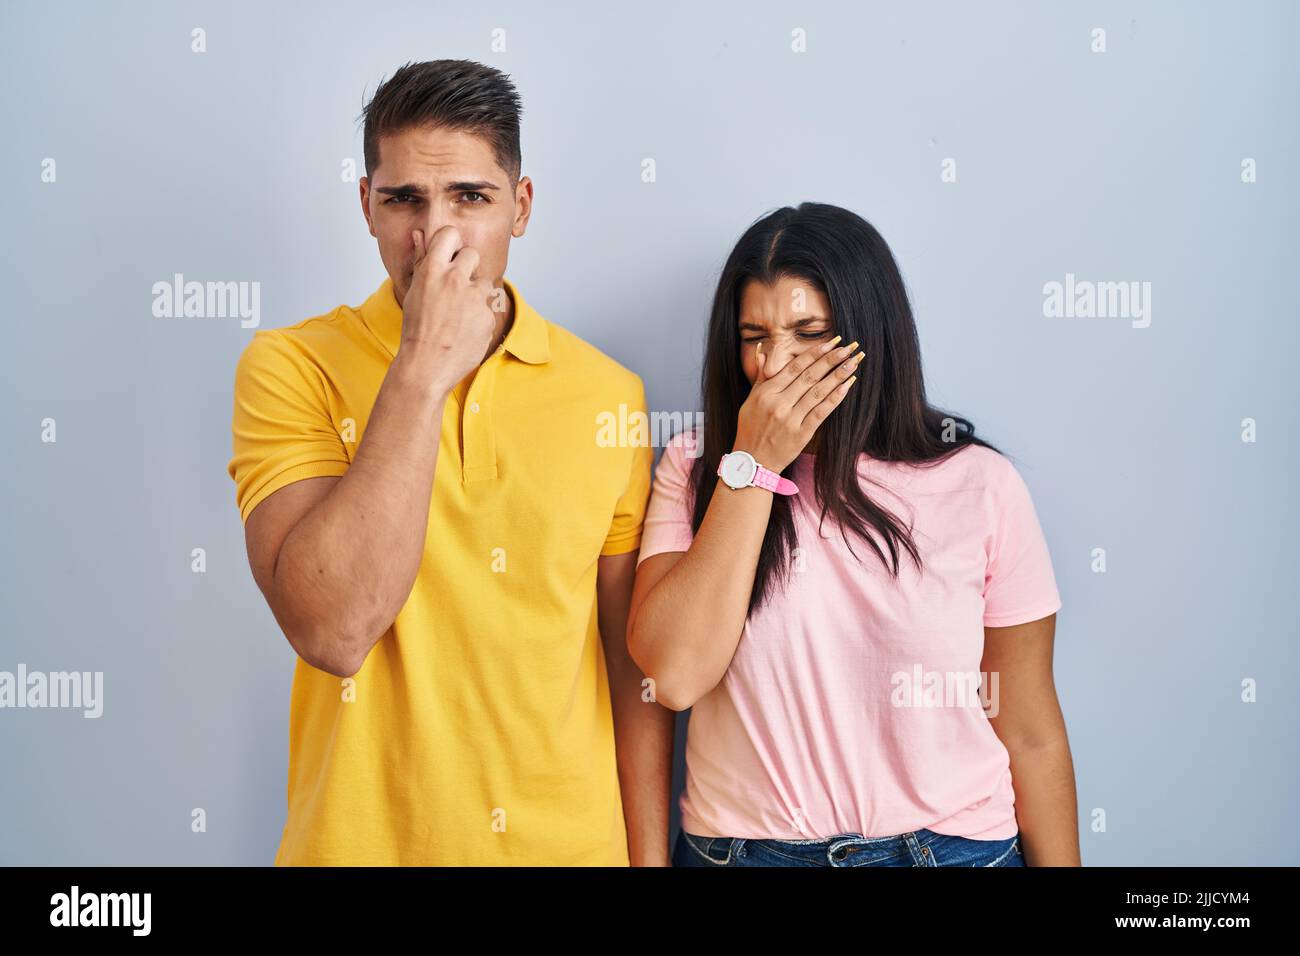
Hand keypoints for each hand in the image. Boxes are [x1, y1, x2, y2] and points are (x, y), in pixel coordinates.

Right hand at [397, 225, 497, 391]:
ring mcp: (474, 297)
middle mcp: (455, 279)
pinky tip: (466, 330)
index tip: (450, 255)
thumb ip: (422, 261)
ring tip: (459, 315)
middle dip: (467, 267)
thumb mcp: (415, 292)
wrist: (427, 366)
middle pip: (472, 254)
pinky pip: (488, 308)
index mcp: (432, 270)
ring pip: (484, 283)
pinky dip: (480, 317)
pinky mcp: (488, 315)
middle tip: (455, 290)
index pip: (450, 234)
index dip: (451, 243)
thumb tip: (419, 234)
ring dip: (476, 294)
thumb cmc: (417, 329)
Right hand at [732, 335, 861, 472]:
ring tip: (853, 362)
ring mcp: (790, 419)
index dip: (815, 353)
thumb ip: (761, 376)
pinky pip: (821, 412)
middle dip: (831, 359)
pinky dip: (835, 398)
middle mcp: (778, 403)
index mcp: (766, 393)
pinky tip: (847, 386)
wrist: (753, 462)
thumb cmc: (750, 429)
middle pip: (809, 376)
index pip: (794, 367)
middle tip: (848, 347)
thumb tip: (764, 350)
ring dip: (838, 375)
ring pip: (818, 392)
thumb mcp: (750, 401)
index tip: (831, 342)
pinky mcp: (801, 434)